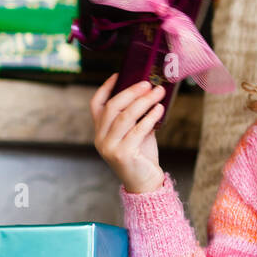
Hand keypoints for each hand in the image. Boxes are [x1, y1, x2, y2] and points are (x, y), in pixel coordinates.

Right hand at [91, 75, 165, 193]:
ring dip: (143, 102)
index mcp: (100, 131)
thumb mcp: (137, 132)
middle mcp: (100, 138)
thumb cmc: (142, 155)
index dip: (106, 87)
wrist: (145, 183)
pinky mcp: (121, 154)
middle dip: (131, 92)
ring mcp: (109, 147)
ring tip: (158, 92)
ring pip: (124, 117)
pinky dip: (149, 117)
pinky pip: (136, 131)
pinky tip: (159, 109)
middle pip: (112, 107)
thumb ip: (138, 116)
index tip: (120, 74)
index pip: (96, 104)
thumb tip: (151, 92)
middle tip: (148, 83)